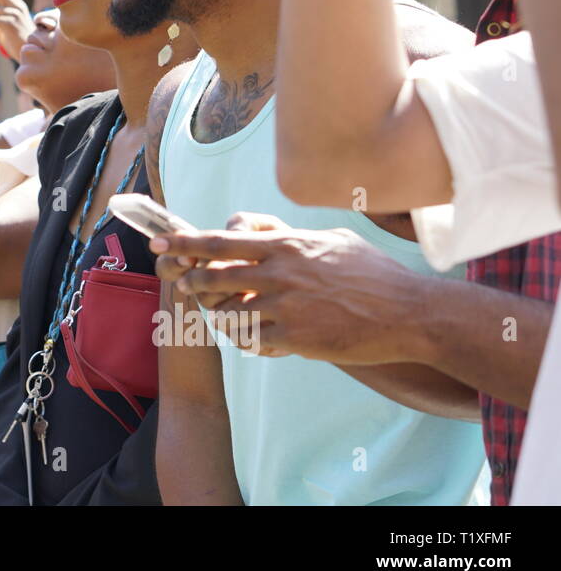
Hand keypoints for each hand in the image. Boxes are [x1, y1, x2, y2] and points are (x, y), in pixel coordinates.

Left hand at [150, 216, 427, 364]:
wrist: (408, 313)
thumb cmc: (373, 273)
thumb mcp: (332, 239)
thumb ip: (293, 235)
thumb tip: (264, 229)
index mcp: (287, 246)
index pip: (221, 241)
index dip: (185, 244)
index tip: (161, 245)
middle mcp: (280, 273)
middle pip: (214, 276)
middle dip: (191, 281)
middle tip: (183, 283)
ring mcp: (286, 307)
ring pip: (227, 311)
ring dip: (218, 312)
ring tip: (222, 312)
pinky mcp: (295, 339)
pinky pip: (251, 341)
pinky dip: (247, 340)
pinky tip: (256, 338)